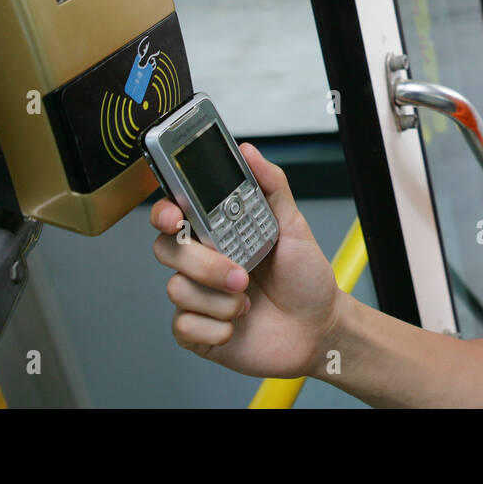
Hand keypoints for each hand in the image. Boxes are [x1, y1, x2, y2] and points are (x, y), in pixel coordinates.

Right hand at [150, 144, 343, 378]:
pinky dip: (215, 327)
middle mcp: (202, 261)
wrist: (317, 328)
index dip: (165, 212)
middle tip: (241, 272)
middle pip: (167, 250)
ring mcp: (197, 296)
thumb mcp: (293, 225)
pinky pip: (183, 326)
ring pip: (176, 289)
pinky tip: (237, 324)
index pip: (173, 214)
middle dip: (204, 263)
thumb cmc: (304, 278)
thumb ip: (271, 185)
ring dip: (219, 298)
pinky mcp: (197, 331)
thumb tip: (248, 152)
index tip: (174, 217)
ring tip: (248, 299)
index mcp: (218, 233)